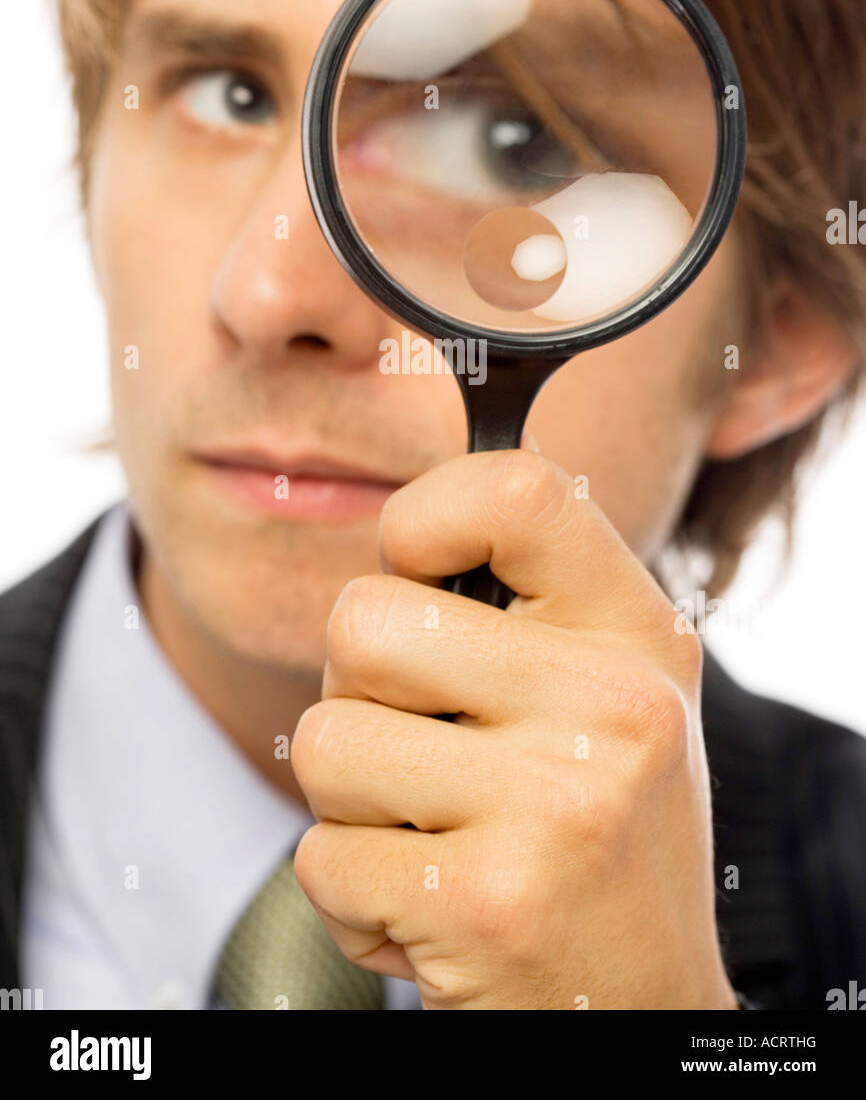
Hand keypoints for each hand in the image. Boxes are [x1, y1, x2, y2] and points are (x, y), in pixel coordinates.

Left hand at [290, 449, 737, 1009]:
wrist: (642, 1017)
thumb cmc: (599, 843)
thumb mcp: (608, 703)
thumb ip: (527, 612)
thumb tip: (394, 523)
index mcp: (639, 638)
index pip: (516, 490)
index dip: (423, 518)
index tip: (417, 581)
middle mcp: (614, 707)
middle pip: (362, 621)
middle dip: (359, 697)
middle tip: (425, 757)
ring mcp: (557, 804)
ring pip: (324, 740)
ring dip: (350, 809)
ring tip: (435, 843)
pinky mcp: (488, 903)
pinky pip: (321, 859)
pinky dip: (351, 899)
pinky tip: (431, 915)